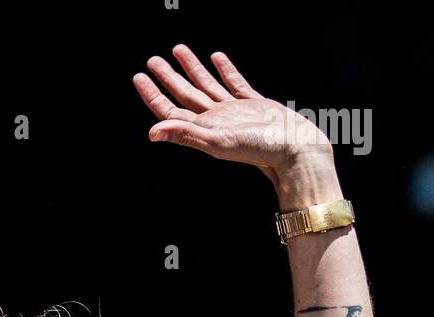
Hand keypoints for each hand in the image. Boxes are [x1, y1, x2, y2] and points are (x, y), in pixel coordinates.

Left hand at [132, 45, 333, 188]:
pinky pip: (234, 83)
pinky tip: (217, 57)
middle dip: (168, 77)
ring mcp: (234, 112)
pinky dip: (225, 70)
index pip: (170, 110)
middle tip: (153, 59)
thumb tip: (152, 133)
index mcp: (204, 129)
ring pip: (207, 85)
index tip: (139, 76)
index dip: (153, 94)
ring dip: (192, 68)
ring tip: (178, 50)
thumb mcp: (217, 142)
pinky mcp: (254, 105)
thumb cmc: (258, 149)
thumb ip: (185, 134)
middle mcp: (216, 120)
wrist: (294, 149)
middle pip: (185, 95)